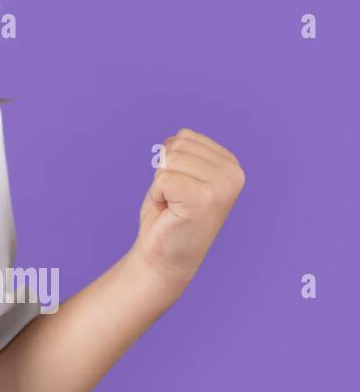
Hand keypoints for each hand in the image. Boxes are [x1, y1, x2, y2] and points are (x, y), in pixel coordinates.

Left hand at [131, 127, 245, 294]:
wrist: (166, 255)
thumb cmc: (170, 213)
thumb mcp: (183, 173)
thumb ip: (186, 152)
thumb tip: (175, 139)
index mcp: (231, 163)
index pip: (184, 136)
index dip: (170, 161)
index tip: (180, 187)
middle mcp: (234, 174)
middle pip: (176, 146)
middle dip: (164, 171)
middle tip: (174, 197)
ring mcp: (222, 187)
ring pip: (168, 160)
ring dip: (160, 183)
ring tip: (174, 203)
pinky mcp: (205, 199)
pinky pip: (163, 179)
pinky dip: (157, 195)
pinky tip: (170, 211)